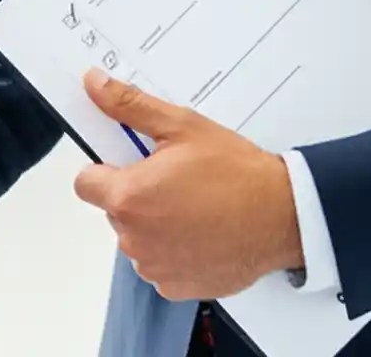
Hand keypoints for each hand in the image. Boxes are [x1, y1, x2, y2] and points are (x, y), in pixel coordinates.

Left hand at [74, 68, 303, 300]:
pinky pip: (160, 263)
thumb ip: (129, 106)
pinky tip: (203, 232)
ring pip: (137, 238)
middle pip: (115, 210)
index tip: (131, 165)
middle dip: (137, 194)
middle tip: (176, 181)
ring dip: (155, 224)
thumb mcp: (181, 126)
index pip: (85, 183)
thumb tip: (93, 84)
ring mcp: (154, 266)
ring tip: (194, 207)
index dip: (105, 170)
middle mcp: (134, 238)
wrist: (285, 217)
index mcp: (128, 197)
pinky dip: (174, 250)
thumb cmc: (237, 173)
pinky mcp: (175, 285)